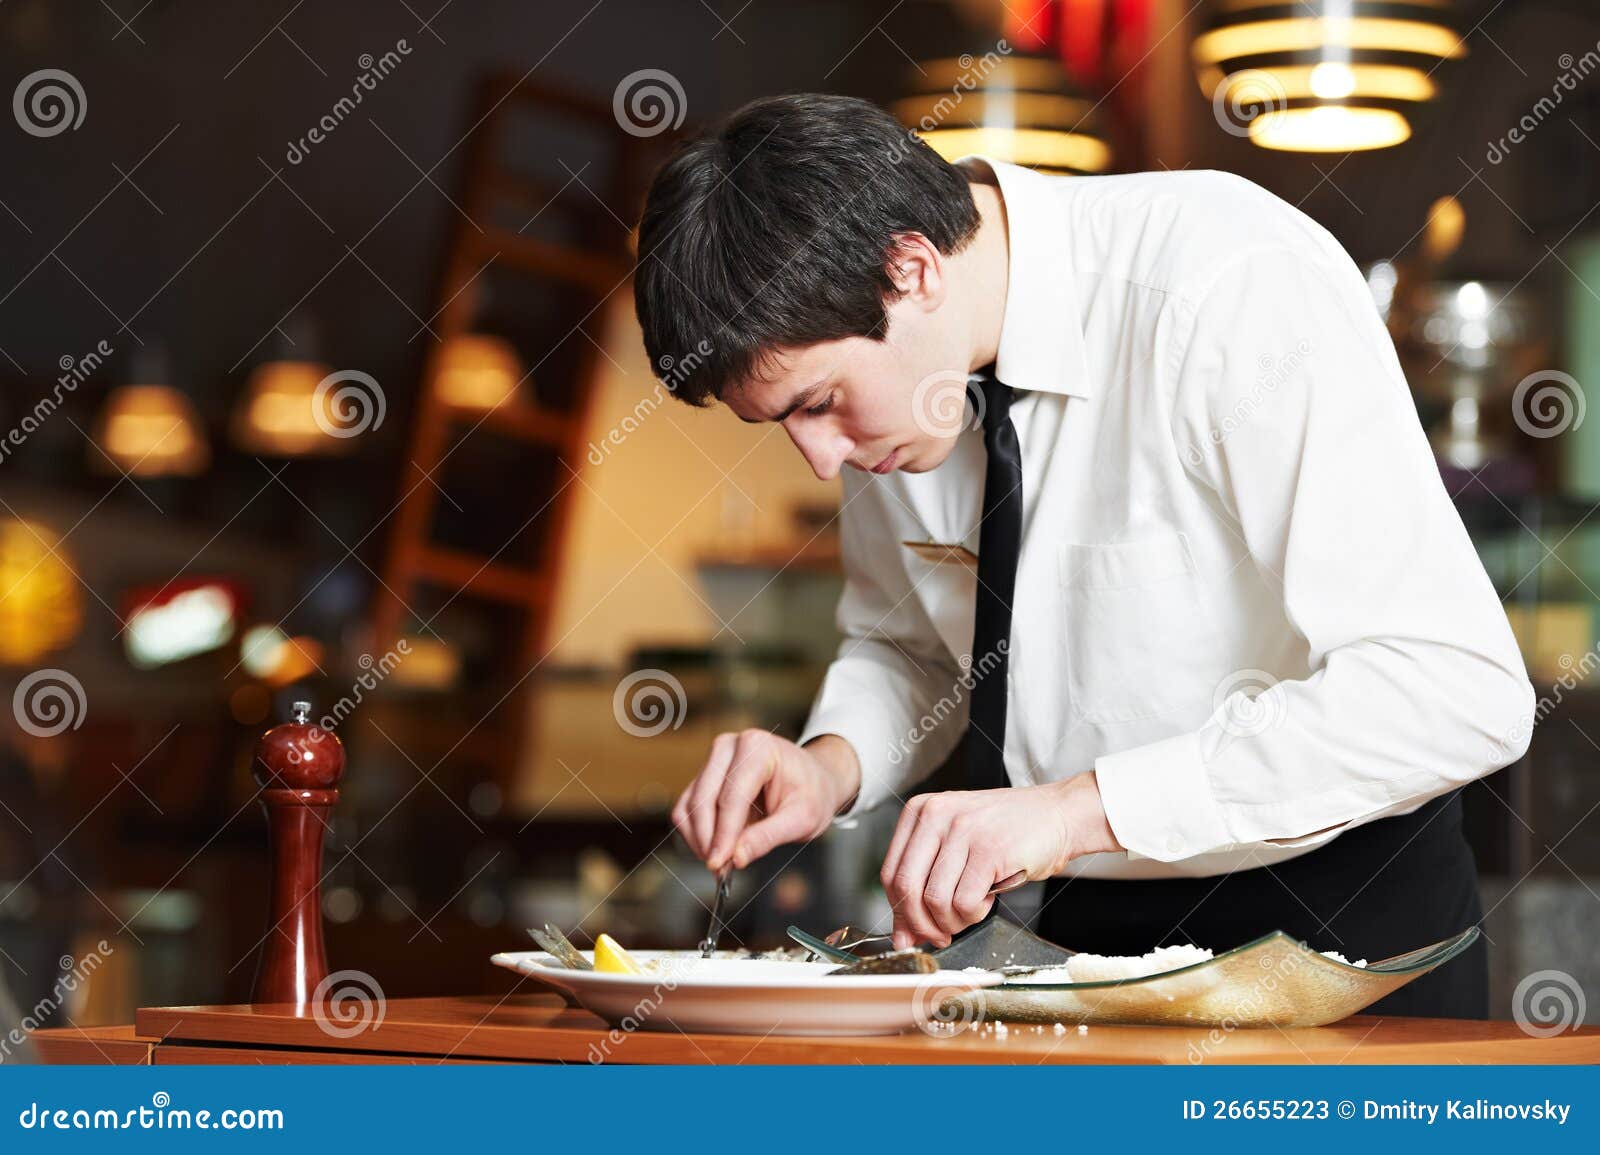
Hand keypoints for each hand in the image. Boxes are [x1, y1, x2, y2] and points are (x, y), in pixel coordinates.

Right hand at [672, 731, 860, 873]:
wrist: (815, 779)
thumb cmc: (813, 793)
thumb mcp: (803, 819)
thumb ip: (768, 837)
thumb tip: (737, 858)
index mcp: (758, 748)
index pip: (732, 797)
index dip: (723, 834)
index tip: (719, 864)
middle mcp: (730, 746)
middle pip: (704, 799)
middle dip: (708, 839)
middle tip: (720, 870)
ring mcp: (714, 759)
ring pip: (690, 805)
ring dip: (699, 839)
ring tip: (721, 862)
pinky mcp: (705, 776)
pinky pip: (688, 808)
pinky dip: (696, 834)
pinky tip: (715, 850)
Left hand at [880, 772, 1121, 948]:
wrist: (1058, 815)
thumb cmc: (1007, 833)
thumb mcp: (956, 847)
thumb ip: (925, 883)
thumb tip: (902, 935)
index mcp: (921, 811)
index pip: (891, 872)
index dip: (900, 911)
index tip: (912, 932)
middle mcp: (936, 815)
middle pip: (906, 887)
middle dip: (921, 924)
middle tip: (940, 936)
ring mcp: (963, 830)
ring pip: (935, 900)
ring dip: (953, 921)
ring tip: (972, 910)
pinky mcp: (989, 849)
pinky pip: (965, 902)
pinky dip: (974, 915)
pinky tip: (987, 900)